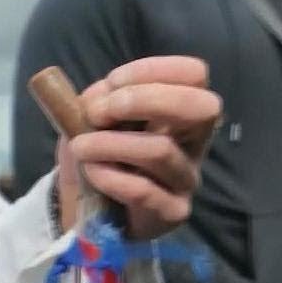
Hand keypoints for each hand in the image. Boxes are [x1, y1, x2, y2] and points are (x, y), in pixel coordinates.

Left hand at [56, 56, 220, 238]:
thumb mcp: (89, 120)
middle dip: (145, 100)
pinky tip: (91, 172)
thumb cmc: (96, 157)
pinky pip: (144, 191)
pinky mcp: (172, 212)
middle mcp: (192, 143)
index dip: (153, 70)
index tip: (111, 82)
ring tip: (80, 146)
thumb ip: (97, 100)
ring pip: (160, 150)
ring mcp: (185, 179)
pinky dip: (110, 177)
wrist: (85, 212)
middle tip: (100, 113)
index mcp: (178, 112)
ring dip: (110, 143)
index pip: (194, 74)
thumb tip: (101, 95)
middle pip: (201, 107)